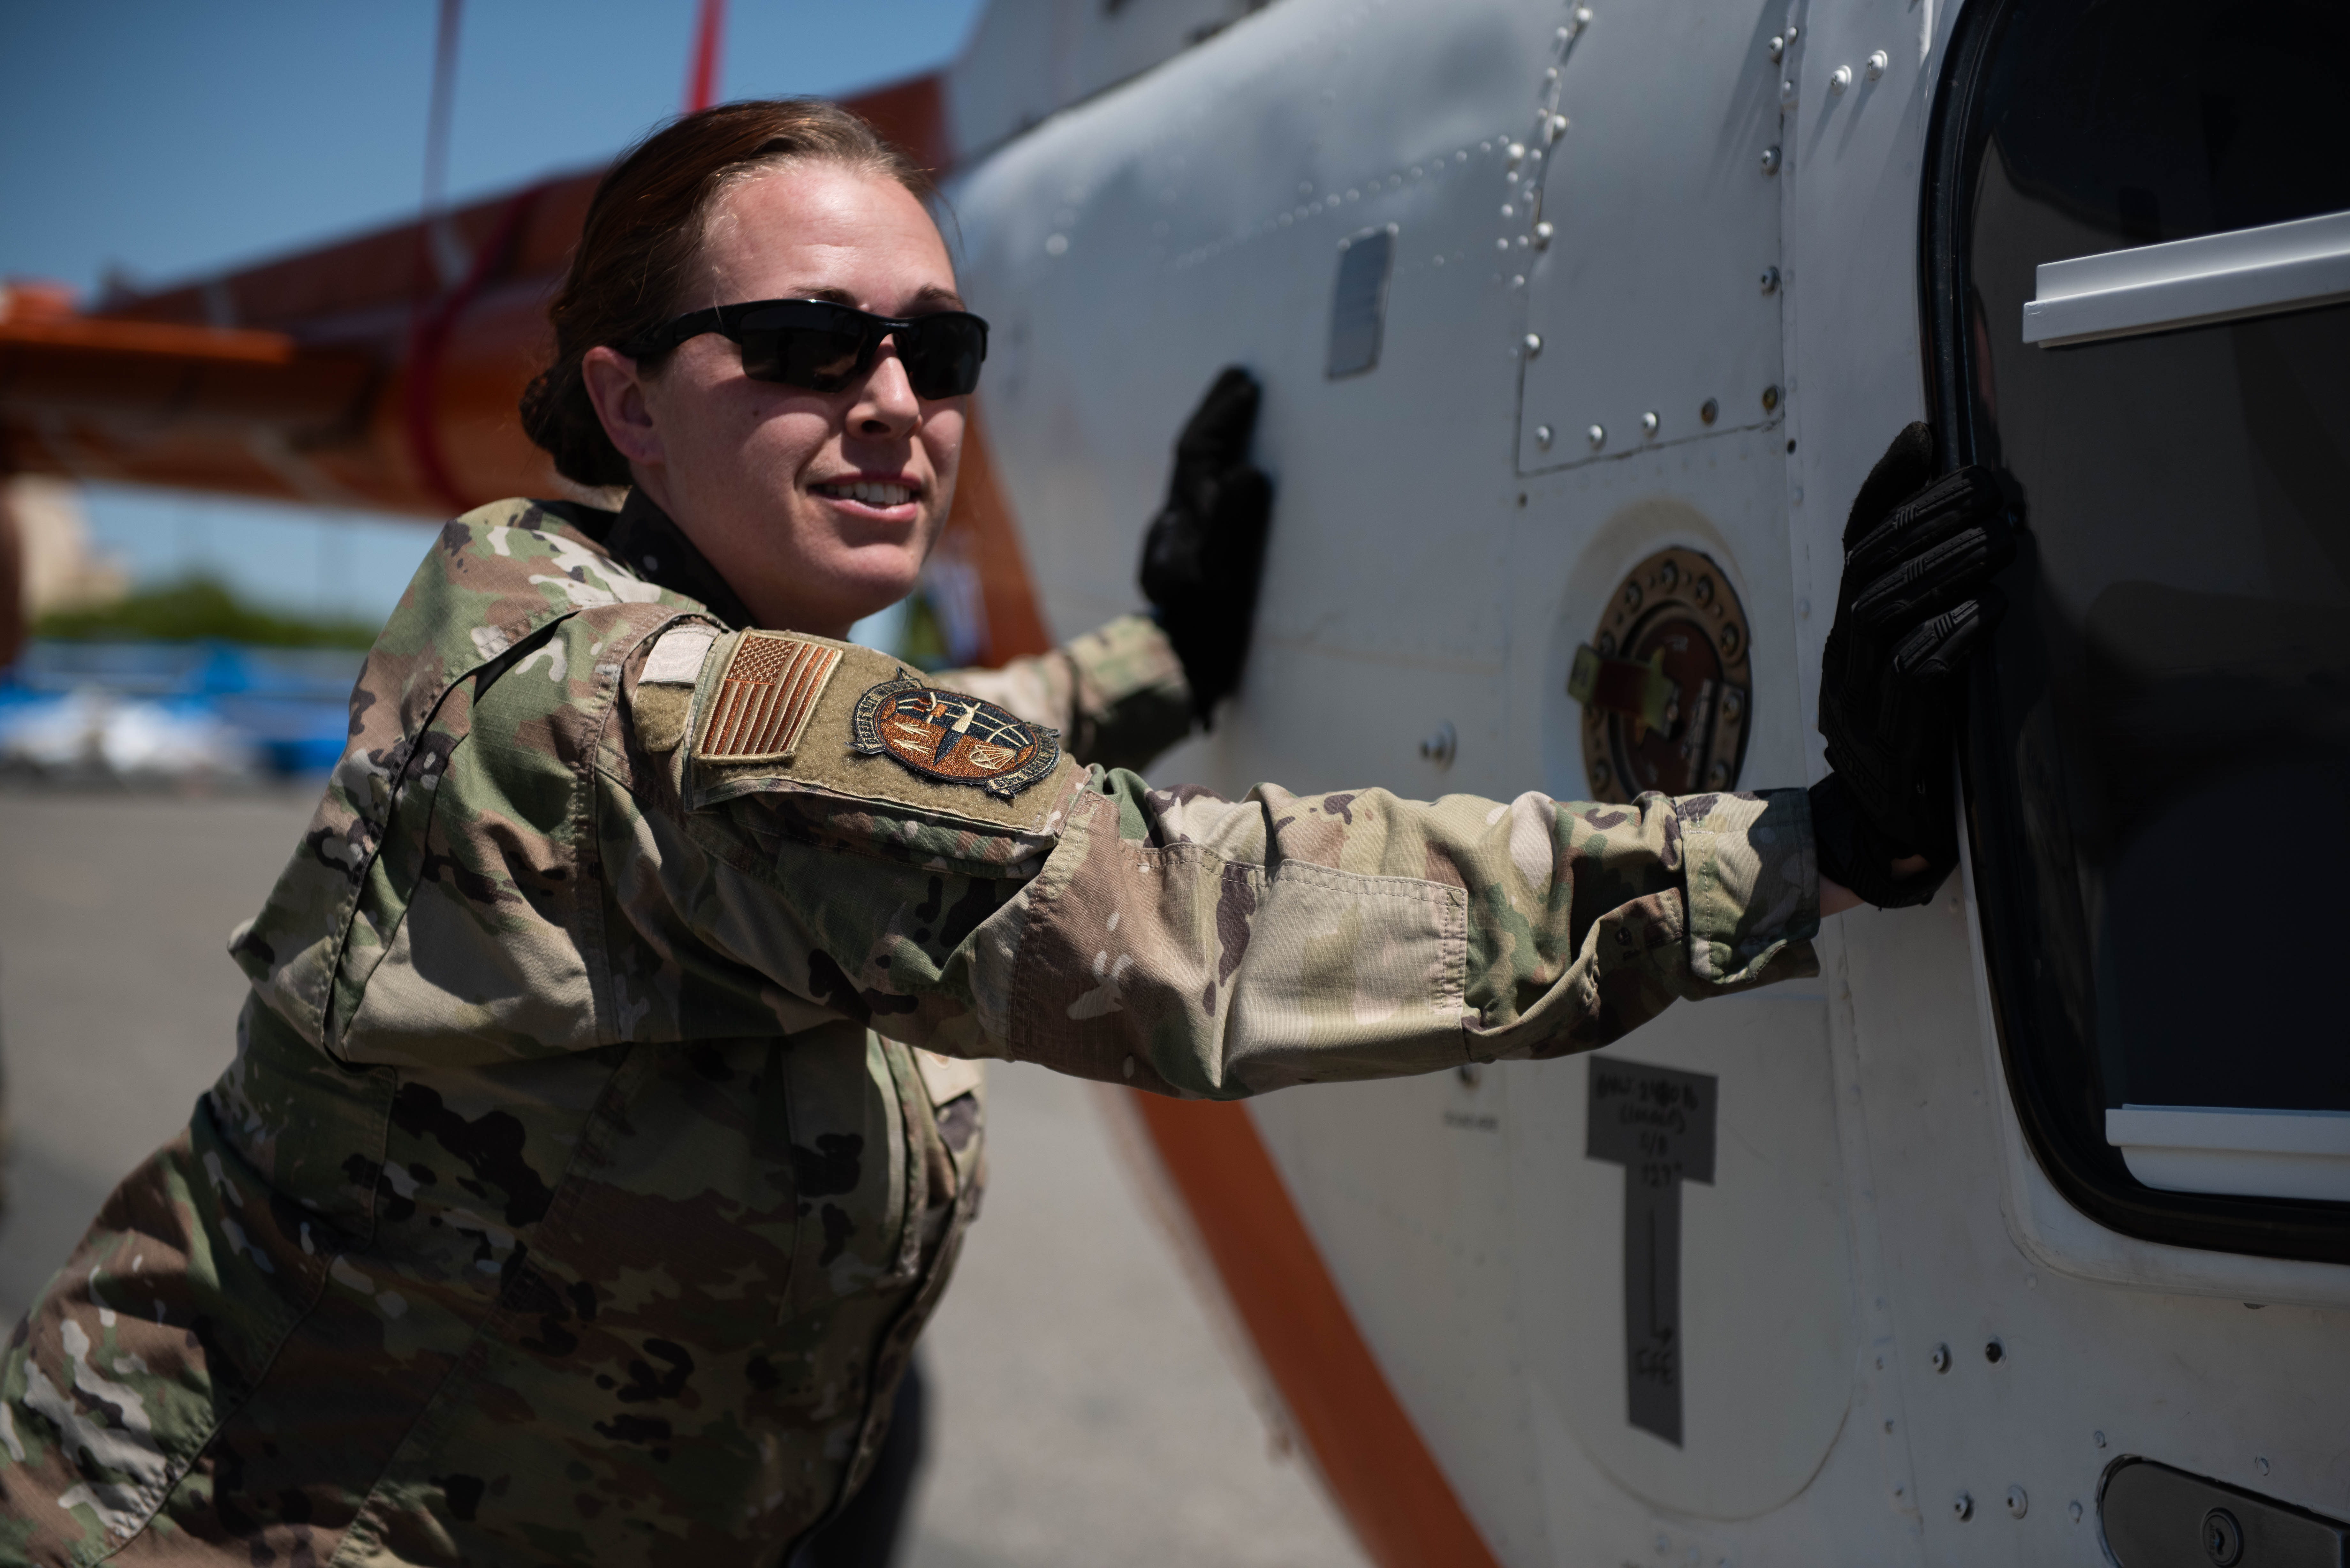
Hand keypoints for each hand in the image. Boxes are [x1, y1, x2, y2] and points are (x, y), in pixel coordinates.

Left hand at [1139, 366, 1273, 724]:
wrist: (1178, 677)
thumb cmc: (1204, 638)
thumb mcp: (1221, 585)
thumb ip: (1232, 529)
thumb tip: (1247, 472)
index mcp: (1179, 527)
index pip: (1196, 456)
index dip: (1221, 418)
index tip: (1246, 386)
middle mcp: (1172, 527)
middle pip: (1191, 458)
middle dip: (1215, 415)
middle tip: (1240, 377)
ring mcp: (1178, 540)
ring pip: (1194, 474)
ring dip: (1217, 437)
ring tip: (1239, 405)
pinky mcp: (1188, 553)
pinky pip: (1202, 493)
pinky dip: (1217, 465)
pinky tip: (1231, 460)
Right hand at [1813, 423, 2015, 907]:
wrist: (1887, 835)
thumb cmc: (1918, 743)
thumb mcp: (1920, 666)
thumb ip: (1932, 612)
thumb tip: (1982, 536)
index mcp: (1850, 633)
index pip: (1858, 541)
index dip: (1887, 485)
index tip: (1923, 435)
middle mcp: (1843, 656)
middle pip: (1871, 565)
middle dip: (1928, 514)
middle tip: (1987, 483)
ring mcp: (1856, 696)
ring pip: (1884, 608)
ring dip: (1944, 565)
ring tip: (1999, 536)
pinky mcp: (1886, 735)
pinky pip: (1910, 672)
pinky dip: (1949, 634)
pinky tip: (1987, 610)